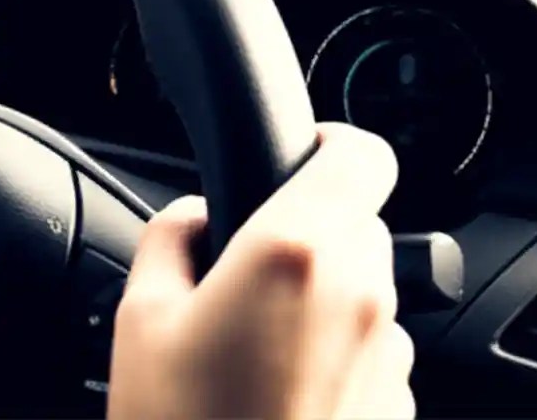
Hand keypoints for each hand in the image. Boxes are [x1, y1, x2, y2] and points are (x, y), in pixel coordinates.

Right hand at [107, 123, 412, 419]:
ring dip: (319, 299)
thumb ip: (168, 238)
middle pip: (356, 225)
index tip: (298, 156)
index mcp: (296, 255)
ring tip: (252, 349)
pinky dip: (331, 355)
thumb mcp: (139, 319)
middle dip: (304, 235)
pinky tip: (277, 391)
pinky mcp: (396, 405)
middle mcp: (361, 299)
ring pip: (362, 291)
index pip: (361, 155)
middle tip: (241, 277)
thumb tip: (190, 219)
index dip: (329, 144)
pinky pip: (367, 352)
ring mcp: (387, 358)